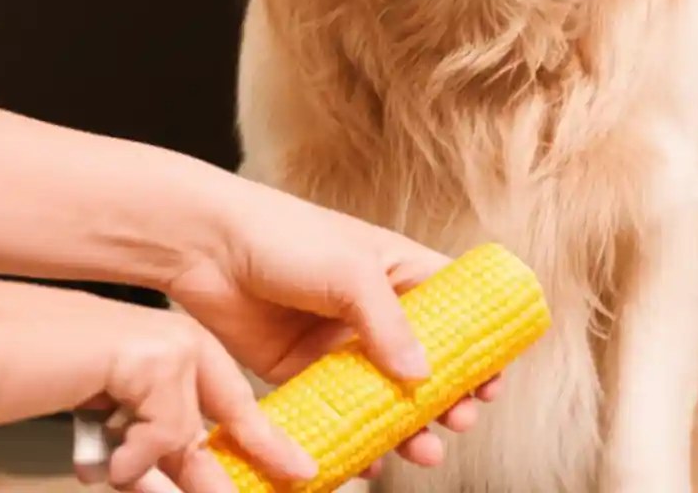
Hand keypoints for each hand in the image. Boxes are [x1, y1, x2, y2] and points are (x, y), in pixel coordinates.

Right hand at [0, 287, 316, 491]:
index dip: (263, 444)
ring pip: (188, 434)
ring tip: (114, 467)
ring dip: (152, 469)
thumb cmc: (20, 377)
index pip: (231, 404)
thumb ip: (147, 442)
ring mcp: (164, 342)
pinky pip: (162, 430)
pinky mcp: (143, 352)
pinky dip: (131, 454)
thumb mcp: (102, 420)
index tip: (299, 474)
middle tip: (269, 481)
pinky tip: (103, 456)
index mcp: (169, 347)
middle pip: (226, 417)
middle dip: (221, 474)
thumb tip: (184, 479)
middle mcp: (177, 340)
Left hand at [165, 179, 503, 472]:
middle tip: (459, 422)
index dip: (479, 347)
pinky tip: (369, 461)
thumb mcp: (349, 271)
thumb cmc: (283, 237)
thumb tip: (424, 376)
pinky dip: (356, 439)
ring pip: (386, 396)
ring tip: (424, 451)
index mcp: (397, 272)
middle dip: (449, 398)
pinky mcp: (302, 372)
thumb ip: (388, 324)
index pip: (455, 310)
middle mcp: (374, 311)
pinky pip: (338, 414)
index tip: (492, 383)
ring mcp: (339, 344)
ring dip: (409, 427)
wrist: (205, 248)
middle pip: (427, 363)